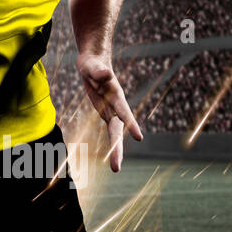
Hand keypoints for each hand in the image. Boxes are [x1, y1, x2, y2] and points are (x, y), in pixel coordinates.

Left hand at [77, 52, 142, 171]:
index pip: (123, 111)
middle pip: (118, 130)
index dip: (130, 123)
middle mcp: (115, 106)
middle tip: (116, 169)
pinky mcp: (104, 113)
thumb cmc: (93, 63)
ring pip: (115, 133)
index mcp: (115, 96)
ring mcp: (110, 111)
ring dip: (116, 150)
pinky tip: (111, 156)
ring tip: (116, 169)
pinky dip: (111, 143)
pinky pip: (109, 130)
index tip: (139, 137)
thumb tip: (106, 73)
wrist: (94, 62)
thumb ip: (99, 71)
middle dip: (118, 148)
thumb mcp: (92, 66)